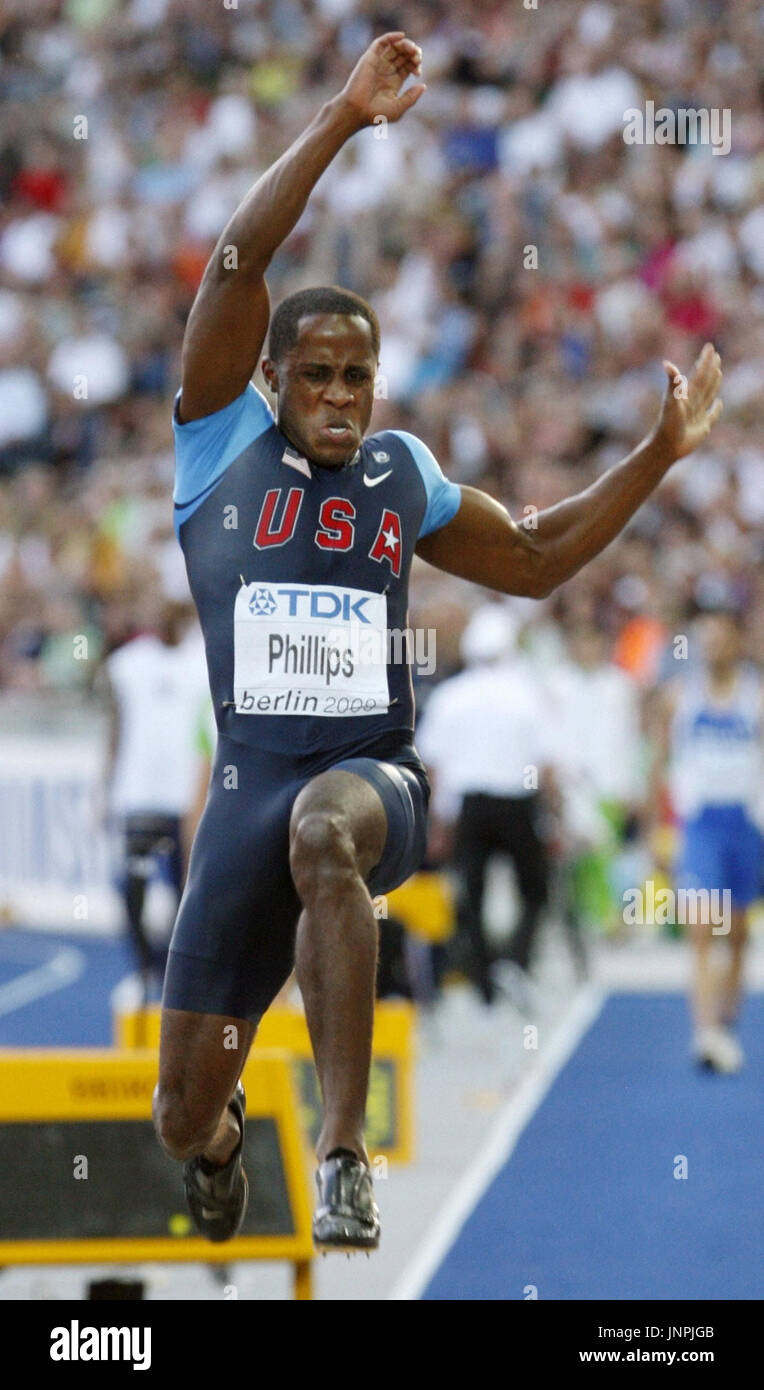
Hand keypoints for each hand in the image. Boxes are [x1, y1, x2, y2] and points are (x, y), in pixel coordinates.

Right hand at [338, 31, 425, 129]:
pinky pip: (381, 42)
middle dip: (413, 53)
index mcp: (394, 81)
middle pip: (403, 54)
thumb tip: (423, 85)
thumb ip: (411, 97)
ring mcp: (378, 63)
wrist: (357, 111)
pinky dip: (391, 36)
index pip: (409, 65)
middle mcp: (387, 70)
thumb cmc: (376, 114)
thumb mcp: (398, 108)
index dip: (416, 64)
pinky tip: (402, 36)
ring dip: (406, 44)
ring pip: (394, 47)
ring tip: (412, 49)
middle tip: (417, 57)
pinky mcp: (370, 58)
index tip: (417, 72)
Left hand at [651, 342, 722, 462]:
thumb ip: (673, 383)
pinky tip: (719, 403)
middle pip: (704, 381)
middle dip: (710, 368)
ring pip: (708, 395)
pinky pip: (712, 415)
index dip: (705, 361)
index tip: (710, 347)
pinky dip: (716, 409)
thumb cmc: (668, 424)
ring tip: (718, 372)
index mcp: (687, 394)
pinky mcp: (702, 427)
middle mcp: (692, 402)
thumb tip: (666, 363)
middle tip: (715, 355)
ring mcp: (698, 414)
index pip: (699, 373)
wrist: (665, 447)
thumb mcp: (671, 401)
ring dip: (714, 384)